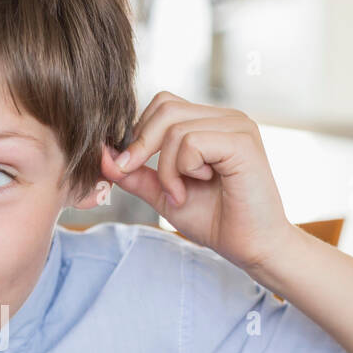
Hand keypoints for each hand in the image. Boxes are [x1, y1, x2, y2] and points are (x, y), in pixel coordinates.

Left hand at [101, 92, 294, 273]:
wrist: (251, 247)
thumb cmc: (216, 220)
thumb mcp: (164, 194)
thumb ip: (136, 175)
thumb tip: (101, 156)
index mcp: (210, 122)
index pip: (161, 105)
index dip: (139, 134)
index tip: (132, 169)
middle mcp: (226, 117)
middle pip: (164, 107)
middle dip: (144, 147)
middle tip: (156, 184)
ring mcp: (237, 126)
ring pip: (175, 128)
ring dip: (167, 169)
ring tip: (181, 193)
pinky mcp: (242, 142)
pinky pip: (192, 142)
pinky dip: (183, 169)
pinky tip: (200, 186)